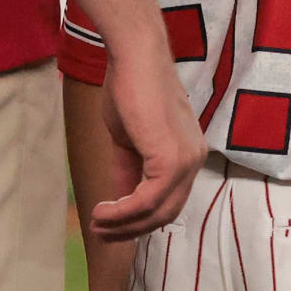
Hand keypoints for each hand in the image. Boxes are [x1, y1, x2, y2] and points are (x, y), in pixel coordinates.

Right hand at [93, 53, 201, 238]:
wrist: (134, 59)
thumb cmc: (130, 90)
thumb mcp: (128, 140)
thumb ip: (130, 171)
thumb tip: (120, 200)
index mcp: (187, 154)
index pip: (169, 200)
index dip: (140, 219)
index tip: (111, 225)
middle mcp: (194, 160)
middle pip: (167, 212)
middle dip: (131, 228)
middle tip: (99, 231)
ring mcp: (187, 160)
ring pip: (157, 210)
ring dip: (123, 224)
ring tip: (96, 224)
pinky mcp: (171, 159)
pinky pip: (147, 199)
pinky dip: (123, 211)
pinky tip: (101, 210)